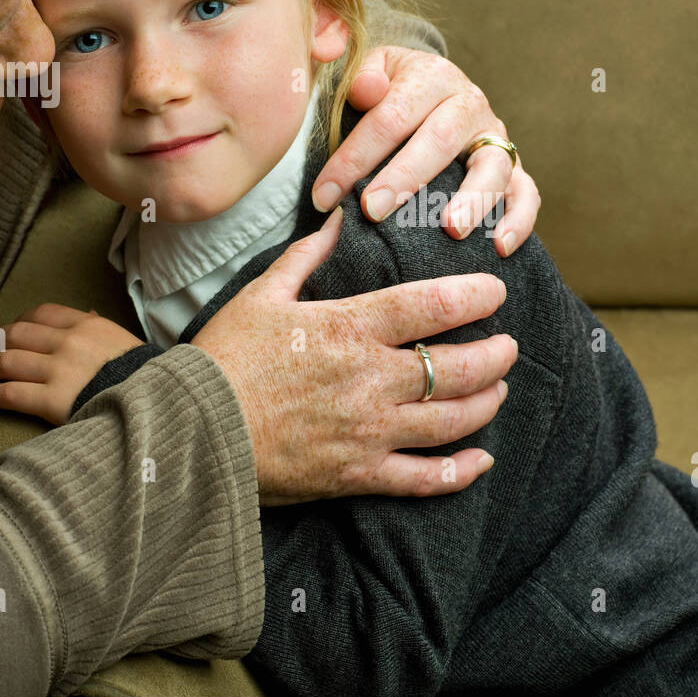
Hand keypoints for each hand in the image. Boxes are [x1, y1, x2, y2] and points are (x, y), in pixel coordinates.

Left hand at [0, 304, 145, 424]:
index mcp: (89, 325)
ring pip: (6, 362)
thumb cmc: (143, 375)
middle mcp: (70, 343)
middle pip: (15, 335)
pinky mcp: (52, 401)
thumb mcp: (126, 341)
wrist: (157, 406)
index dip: (17, 321)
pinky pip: (9, 393)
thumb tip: (88, 313)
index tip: (7, 331)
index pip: (41, 314)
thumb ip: (102, 328)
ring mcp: (59, 371)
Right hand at [191, 206, 515, 505]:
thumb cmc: (222, 359)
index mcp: (348, 328)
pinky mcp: (358, 474)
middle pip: (458, 367)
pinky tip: (482, 459)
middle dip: (496, 356)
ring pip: (452, 419)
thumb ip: (308, 256)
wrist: (189, 435)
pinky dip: (460, 471)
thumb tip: (338, 218)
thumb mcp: (262, 295)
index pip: (432, 305)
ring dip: (486, 403)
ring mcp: (368, 431)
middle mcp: (370, 379)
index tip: (497, 293)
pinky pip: (423, 478)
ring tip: (498, 390)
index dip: (476, 296)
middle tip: (509, 347)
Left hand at [310, 47, 541, 257]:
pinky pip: (526, 194)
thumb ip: (361, 77)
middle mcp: (470, 104)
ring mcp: (496, 138)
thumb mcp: (370, 73)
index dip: (354, 157)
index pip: (390, 116)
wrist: (430, 90)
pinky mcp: (515, 169)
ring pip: (492, 167)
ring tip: (451, 229)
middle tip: (372, 211)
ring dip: (473, 199)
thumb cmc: (389, 93)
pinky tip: (500, 248)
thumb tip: (366, 89)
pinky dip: (518, 220)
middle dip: (405, 177)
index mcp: (431, 76)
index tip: (323, 197)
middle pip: (440, 139)